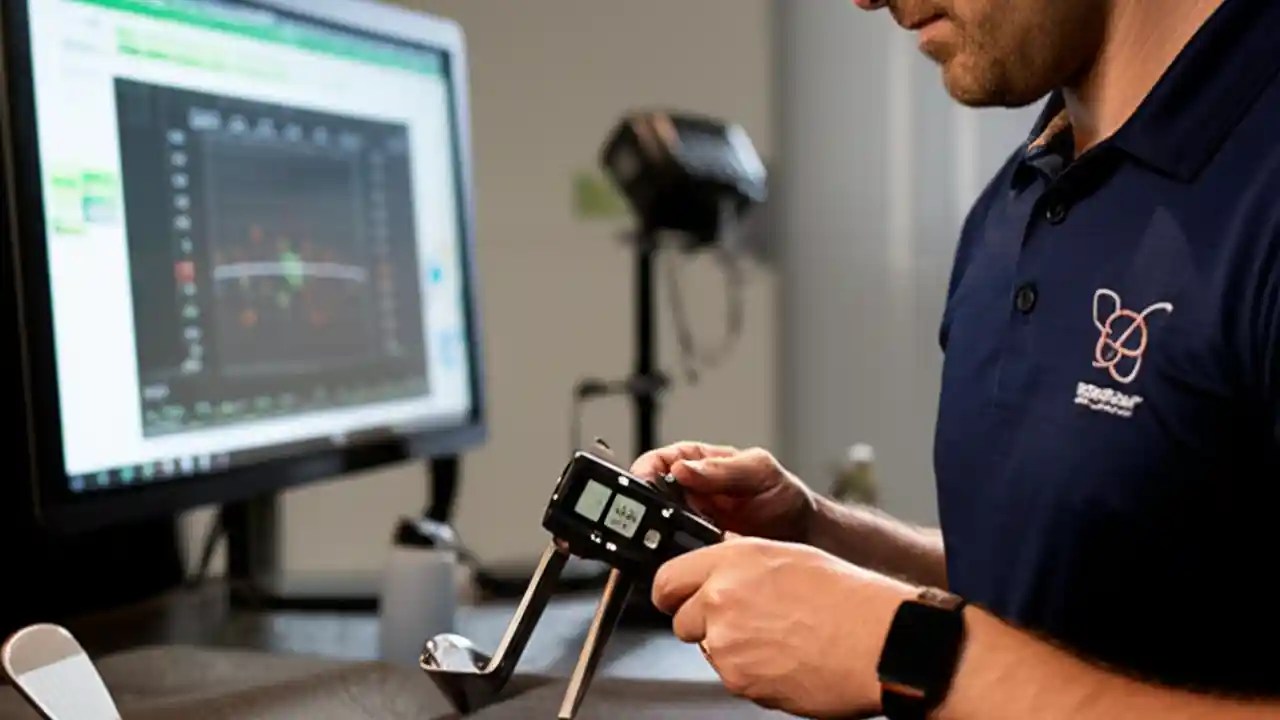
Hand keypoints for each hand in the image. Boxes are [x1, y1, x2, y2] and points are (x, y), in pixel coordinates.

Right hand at [630, 442, 818, 542]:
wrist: (804, 537)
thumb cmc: (784, 496)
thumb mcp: (759, 471)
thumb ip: (723, 470)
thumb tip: (683, 468)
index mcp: (696, 463)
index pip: (656, 462)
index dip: (645, 472)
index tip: (645, 483)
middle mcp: (687, 494)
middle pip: (648, 499)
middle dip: (646, 509)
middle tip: (654, 518)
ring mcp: (688, 525)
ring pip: (655, 530)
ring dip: (658, 536)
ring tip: (673, 540)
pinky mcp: (694, 553)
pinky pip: (672, 556)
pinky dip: (674, 559)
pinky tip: (687, 559)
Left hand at [652, 535, 916, 718]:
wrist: (878, 642)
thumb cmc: (847, 598)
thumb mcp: (789, 555)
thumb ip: (742, 561)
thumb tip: (721, 563)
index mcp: (732, 561)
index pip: (668, 579)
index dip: (671, 593)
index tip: (675, 599)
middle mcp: (721, 598)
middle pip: (681, 621)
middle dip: (704, 625)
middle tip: (745, 624)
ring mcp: (727, 643)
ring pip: (709, 651)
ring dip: (732, 650)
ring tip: (778, 640)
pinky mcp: (739, 681)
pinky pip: (732, 678)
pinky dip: (752, 674)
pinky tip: (785, 660)